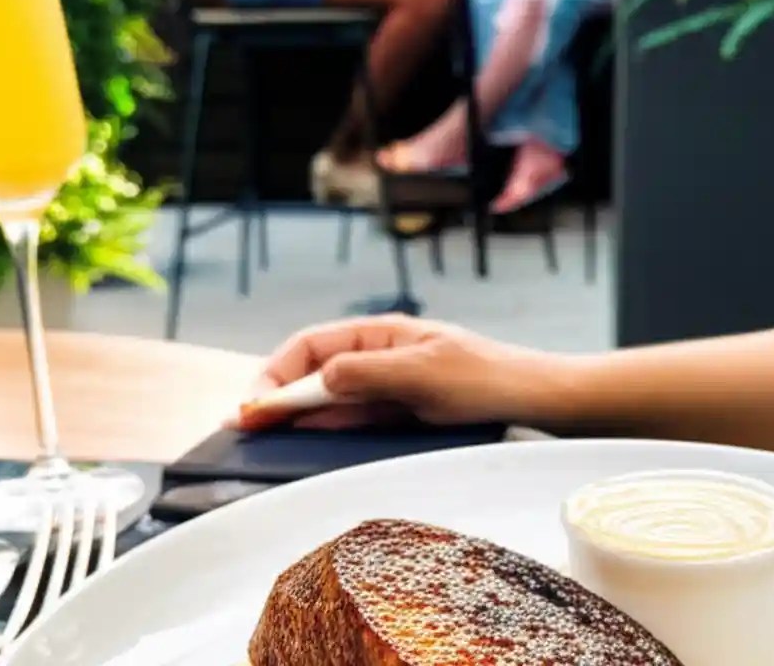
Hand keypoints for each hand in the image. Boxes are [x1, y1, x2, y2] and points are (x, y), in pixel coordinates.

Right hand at [235, 315, 570, 429]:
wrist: (530, 399)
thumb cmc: (483, 378)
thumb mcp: (422, 374)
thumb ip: (367, 375)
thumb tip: (319, 379)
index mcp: (380, 334)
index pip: (311, 345)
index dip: (276, 371)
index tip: (254, 402)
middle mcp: (378, 356)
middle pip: (313, 371)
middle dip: (276, 393)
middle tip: (242, 423)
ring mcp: (387, 385)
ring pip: (328, 398)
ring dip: (294, 414)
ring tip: (259, 434)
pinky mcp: (400, 412)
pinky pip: (351, 419)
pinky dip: (324, 428)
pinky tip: (302, 440)